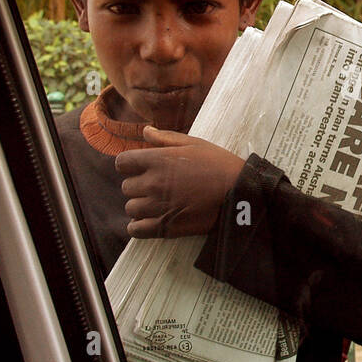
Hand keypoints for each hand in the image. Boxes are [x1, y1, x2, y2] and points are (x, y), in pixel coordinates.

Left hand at [116, 127, 245, 237]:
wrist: (239, 193)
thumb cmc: (219, 165)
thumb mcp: (194, 143)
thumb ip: (165, 138)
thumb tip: (145, 131)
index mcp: (157, 160)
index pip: (122, 162)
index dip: (130, 164)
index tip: (141, 168)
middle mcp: (153, 183)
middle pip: (126, 187)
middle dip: (138, 185)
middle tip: (156, 186)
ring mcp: (157, 207)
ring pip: (131, 208)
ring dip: (141, 206)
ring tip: (158, 204)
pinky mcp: (165, 227)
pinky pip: (136, 230)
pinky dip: (139, 227)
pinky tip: (150, 221)